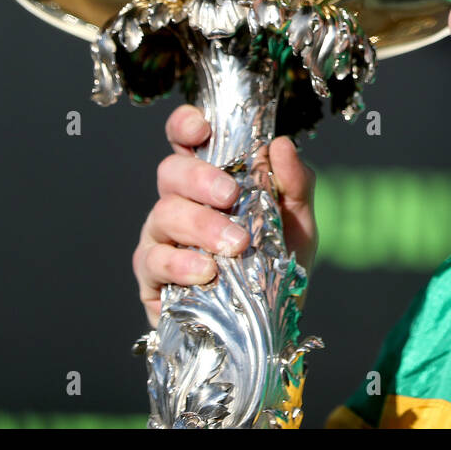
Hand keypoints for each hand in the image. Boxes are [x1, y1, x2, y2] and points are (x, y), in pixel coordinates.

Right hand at [132, 104, 317, 327]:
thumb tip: (282, 145)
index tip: (202, 128)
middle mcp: (180, 201)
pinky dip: (181, 264)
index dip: (185, 125)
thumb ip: (295, 184)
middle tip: (230, 195)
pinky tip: (206, 272)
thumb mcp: (299, 223)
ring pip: (163, 214)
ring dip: (200, 226)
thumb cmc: (279, 262)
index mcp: (211, 180)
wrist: (271, 324)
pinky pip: (153, 261)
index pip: (186, 140)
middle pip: (170, 172)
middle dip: (199, 178)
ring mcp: (160, 237)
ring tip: (234, 245)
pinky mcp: (151, 277)